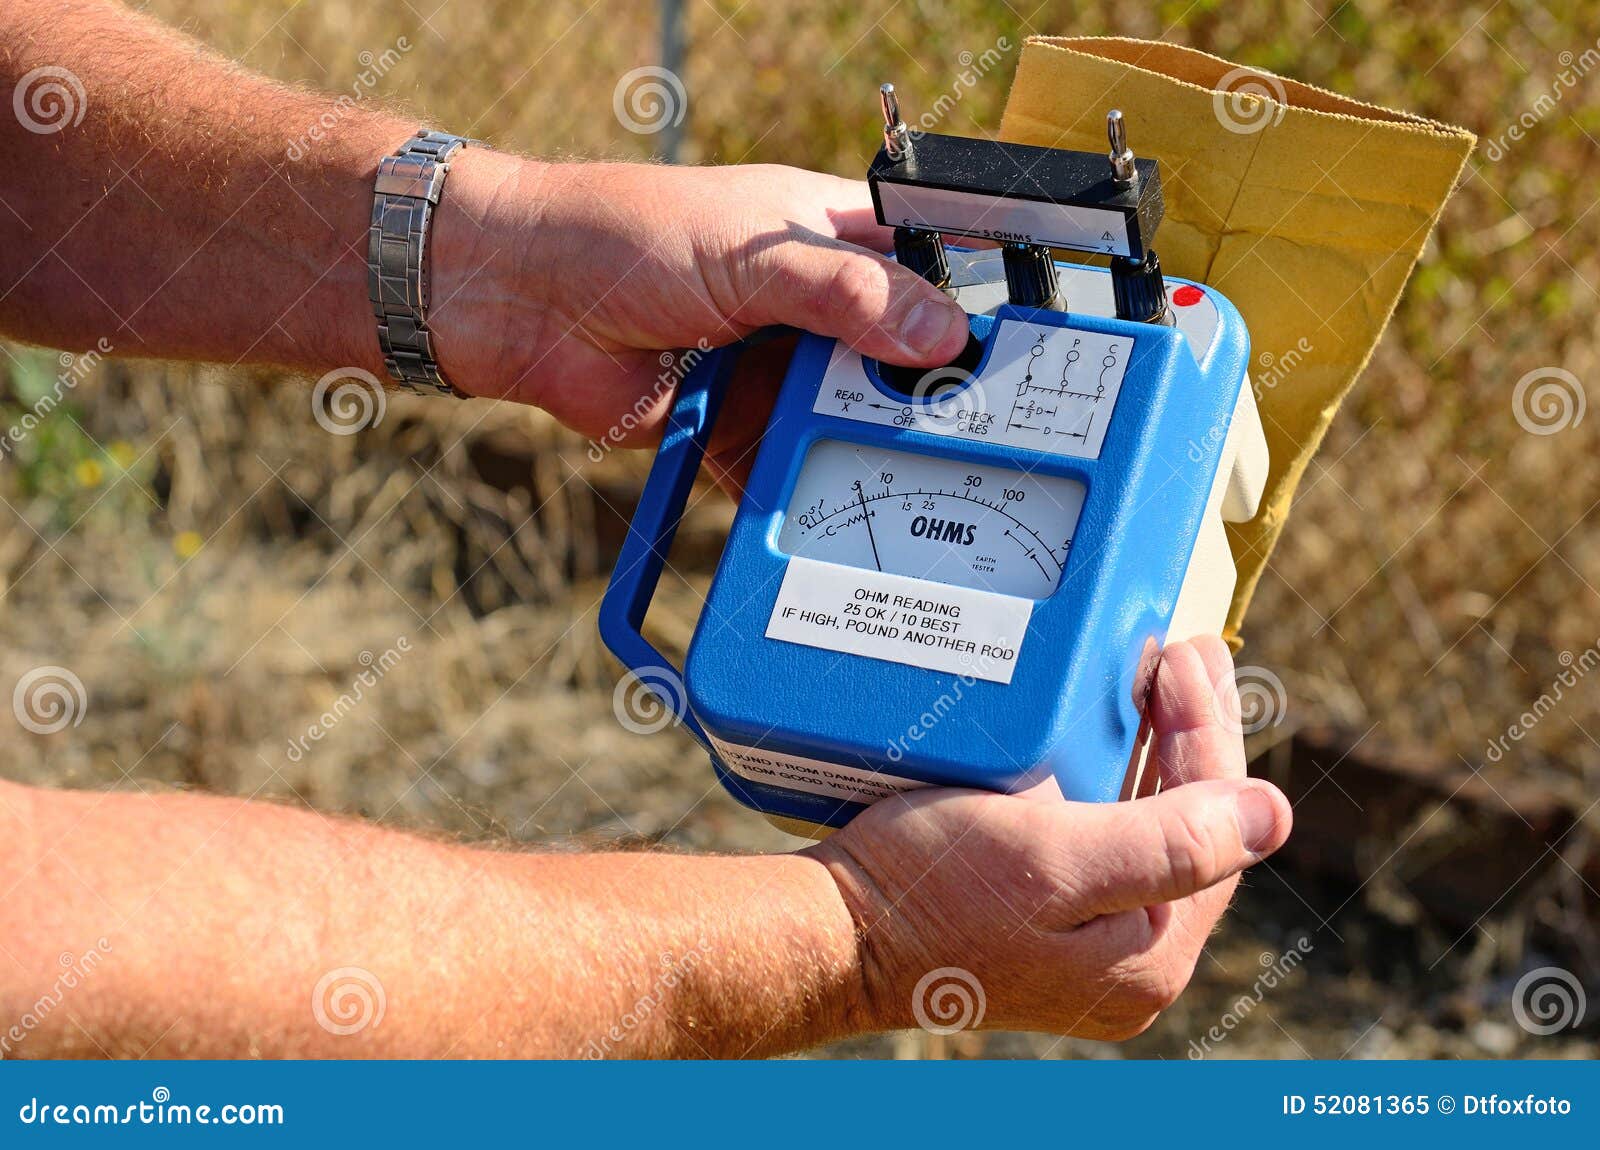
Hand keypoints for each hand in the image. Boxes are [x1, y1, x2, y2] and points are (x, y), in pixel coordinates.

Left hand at [429, 155, 970, 489]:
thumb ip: (847, 294)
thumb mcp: (753, 254)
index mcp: (832, 238)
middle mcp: (814, 308)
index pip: (930, 271)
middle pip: (898, 362)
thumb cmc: (627, 235)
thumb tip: (938, 338)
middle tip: (982, 441)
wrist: (519, 298)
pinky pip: (786, 468)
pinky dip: (806, 492)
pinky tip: (843, 516)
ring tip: (925, 486)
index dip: (972, 312)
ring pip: (847, 420)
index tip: (1017, 359)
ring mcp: (775, 370)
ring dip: (871, 449)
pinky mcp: (736, 427)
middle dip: (929, 399)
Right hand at [809, 637, 1292, 1039]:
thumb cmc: (928, 891)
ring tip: (1159, 675)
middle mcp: (1126, 963)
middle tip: (1188, 649)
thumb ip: (1170, 843)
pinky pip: (1103, 843)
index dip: (1209, 731)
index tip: (1187, 653)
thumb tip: (1275, 814)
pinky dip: (1112, 782)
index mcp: (1146, 956)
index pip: (1214, 825)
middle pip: (1188, 828)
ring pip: (1149, 832)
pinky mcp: (1040, 926)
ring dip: (1156, 752)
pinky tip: (1102, 736)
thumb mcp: (1055, 858)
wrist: (830, 934)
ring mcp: (1083, 948)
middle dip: (1192, 734)